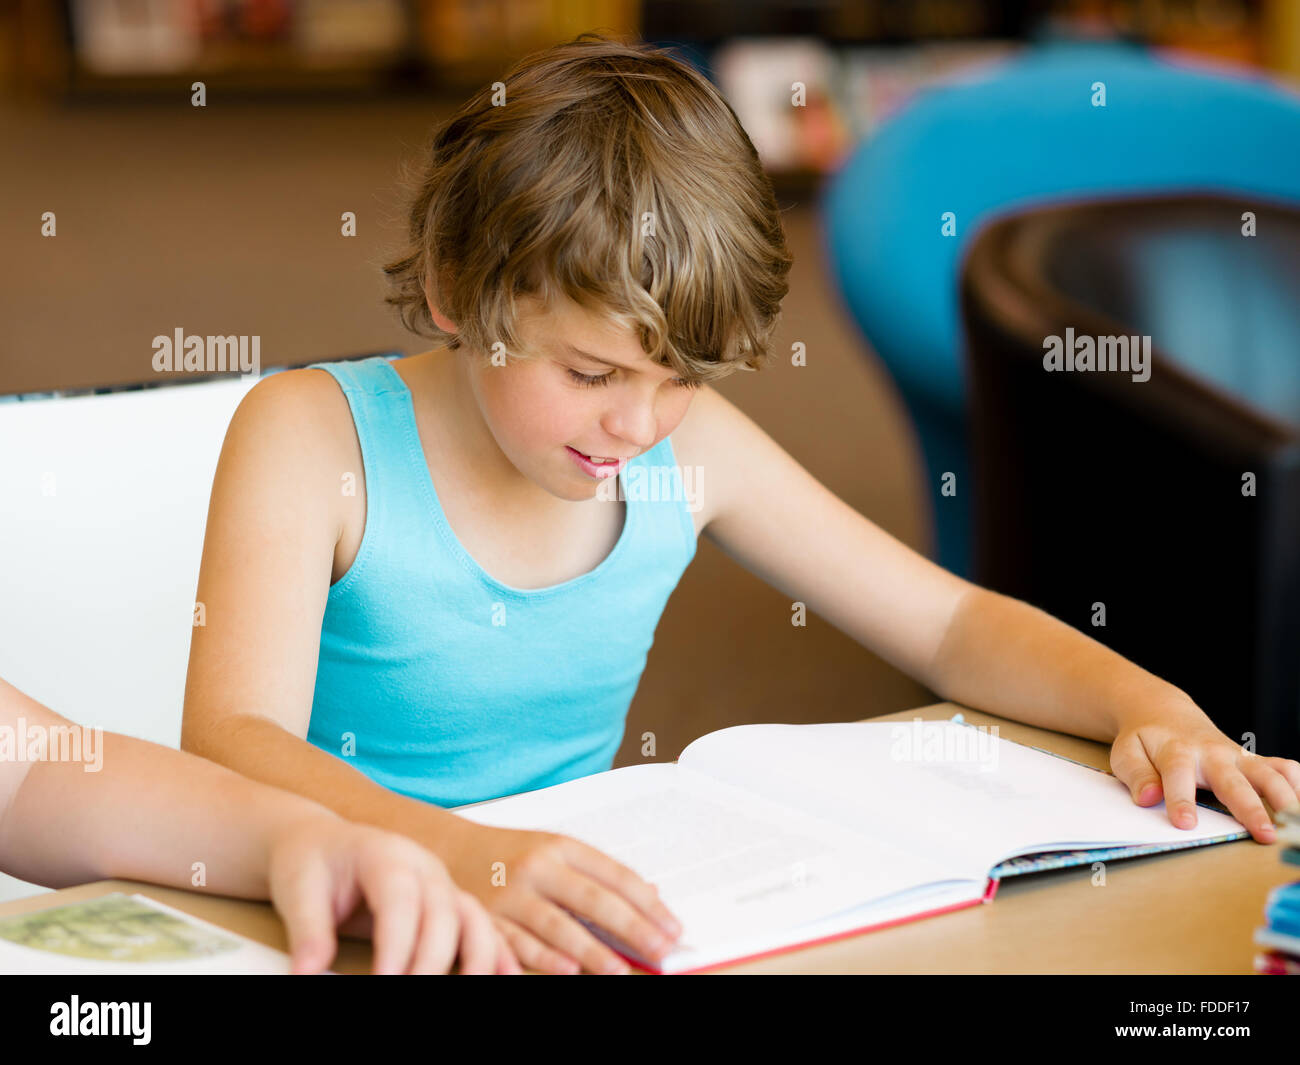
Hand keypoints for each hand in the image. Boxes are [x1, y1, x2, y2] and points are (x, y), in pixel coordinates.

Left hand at [267, 817, 520, 974]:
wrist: (323, 844)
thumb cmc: (312, 863)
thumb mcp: (298, 891)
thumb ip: (309, 933)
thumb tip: (308, 974)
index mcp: (385, 854)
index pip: (399, 899)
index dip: (397, 944)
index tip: (385, 981)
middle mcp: (423, 866)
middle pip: (441, 912)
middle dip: (431, 962)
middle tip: (410, 993)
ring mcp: (441, 884)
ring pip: (472, 917)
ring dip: (478, 956)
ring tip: (476, 986)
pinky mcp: (447, 903)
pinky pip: (480, 925)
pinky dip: (497, 950)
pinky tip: (507, 974)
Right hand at [442, 821, 682, 973]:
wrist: (445, 848)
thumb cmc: (509, 854)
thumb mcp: (554, 850)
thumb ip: (599, 874)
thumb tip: (651, 894)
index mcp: (560, 846)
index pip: (615, 875)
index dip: (647, 903)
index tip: (672, 927)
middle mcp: (538, 867)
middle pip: (593, 900)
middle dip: (632, 928)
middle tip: (661, 951)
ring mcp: (510, 894)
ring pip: (558, 925)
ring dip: (592, 951)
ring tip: (621, 970)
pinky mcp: (486, 918)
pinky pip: (518, 942)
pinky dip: (543, 958)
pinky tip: (568, 970)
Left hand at [1109, 698, 1299, 842]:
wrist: (1164, 713)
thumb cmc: (1145, 739)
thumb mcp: (1127, 752)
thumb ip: (1136, 774)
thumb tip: (1148, 798)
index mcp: (1176, 751)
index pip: (1178, 777)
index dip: (1181, 800)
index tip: (1185, 823)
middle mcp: (1212, 754)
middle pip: (1234, 781)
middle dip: (1250, 808)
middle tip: (1265, 834)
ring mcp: (1236, 757)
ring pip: (1268, 775)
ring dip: (1285, 799)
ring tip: (1295, 823)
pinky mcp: (1251, 761)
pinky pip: (1282, 767)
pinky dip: (1296, 783)